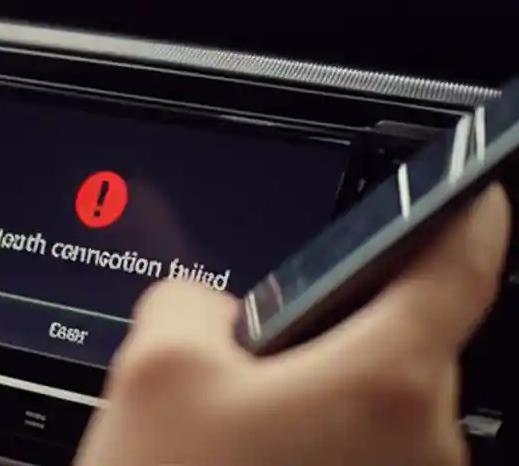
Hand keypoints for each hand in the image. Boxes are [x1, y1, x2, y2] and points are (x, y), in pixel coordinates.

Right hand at [78, 184, 511, 465]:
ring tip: (229, 451)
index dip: (464, 210)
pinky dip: (317, 457)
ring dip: (313, 413)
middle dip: (323, 346)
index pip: (455, 264)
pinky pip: (365, 465)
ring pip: (370, 418)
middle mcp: (425, 446)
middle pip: (392, 350)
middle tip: (239, 377)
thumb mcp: (151, 369)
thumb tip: (207, 305)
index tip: (474, 188)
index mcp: (385, 381)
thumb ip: (191, 299)